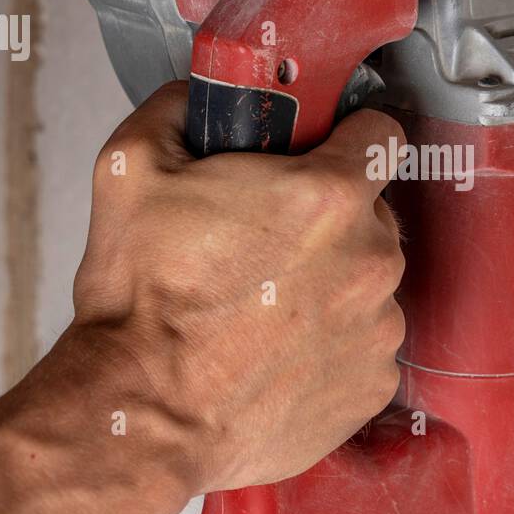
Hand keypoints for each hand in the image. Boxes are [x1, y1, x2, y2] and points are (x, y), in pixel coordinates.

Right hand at [71, 81, 406, 493]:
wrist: (144, 415)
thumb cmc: (141, 303)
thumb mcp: (130, 171)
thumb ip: (175, 110)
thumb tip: (196, 97)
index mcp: (328, 197)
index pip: (383, 134)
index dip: (351, 137)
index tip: (328, 153)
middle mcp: (371, 259)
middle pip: (372, 214)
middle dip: (328, 220)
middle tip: (267, 242)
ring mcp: (379, 327)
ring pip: (370, 283)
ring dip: (333, 285)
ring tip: (266, 308)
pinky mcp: (373, 384)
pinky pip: (365, 344)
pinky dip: (333, 344)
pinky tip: (279, 353)